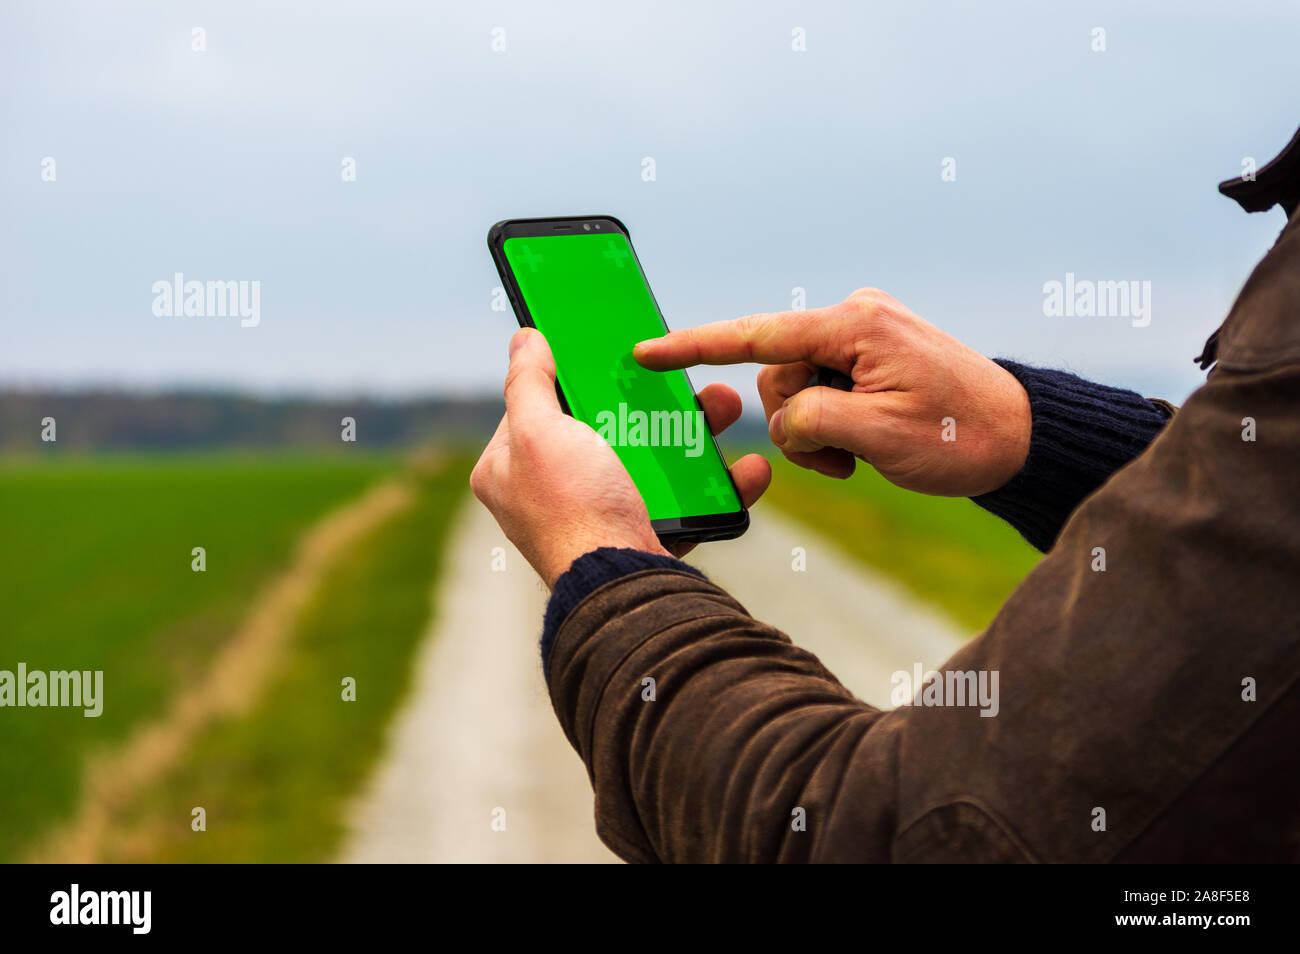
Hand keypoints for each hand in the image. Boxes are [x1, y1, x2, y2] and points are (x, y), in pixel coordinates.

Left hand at [471, 328, 771, 586]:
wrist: (624, 590)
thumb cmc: (573, 511)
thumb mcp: (538, 432)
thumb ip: (527, 382)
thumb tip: (524, 338)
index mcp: (509, 470)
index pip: (535, 406)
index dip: (570, 375)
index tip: (606, 352)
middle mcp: (549, 495)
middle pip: (602, 428)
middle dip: (649, 400)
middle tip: (682, 377)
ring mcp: (597, 517)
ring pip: (650, 460)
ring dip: (694, 433)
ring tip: (726, 407)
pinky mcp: (641, 537)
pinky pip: (684, 501)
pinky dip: (715, 484)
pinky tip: (743, 469)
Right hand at [633, 287, 1030, 497]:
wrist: (1022, 436)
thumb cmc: (961, 436)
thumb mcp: (878, 438)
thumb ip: (810, 421)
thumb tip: (783, 417)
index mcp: (854, 326)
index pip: (756, 335)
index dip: (694, 346)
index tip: (645, 353)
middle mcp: (853, 318)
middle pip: (776, 376)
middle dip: (797, 425)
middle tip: (844, 459)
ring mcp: (862, 335)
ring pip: (796, 392)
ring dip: (817, 433)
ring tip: (861, 456)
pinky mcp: (869, 356)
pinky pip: (823, 391)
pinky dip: (832, 426)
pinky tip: (867, 444)